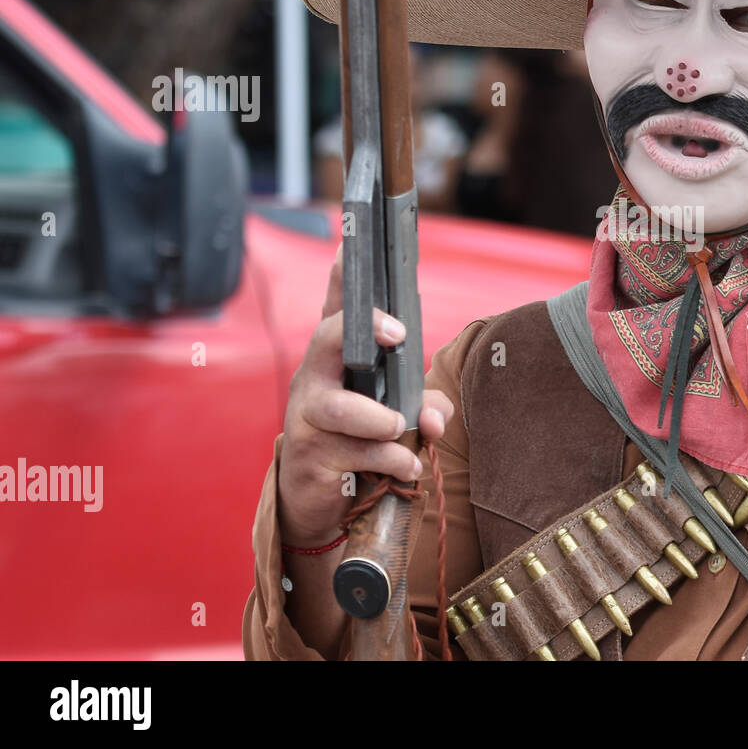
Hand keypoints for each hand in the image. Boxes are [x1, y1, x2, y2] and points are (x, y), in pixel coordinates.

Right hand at [277, 246, 453, 547]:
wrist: (317, 498)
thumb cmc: (360, 439)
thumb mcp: (395, 412)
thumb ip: (423, 404)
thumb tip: (437, 415)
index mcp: (337, 358)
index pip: (336, 307)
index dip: (342, 277)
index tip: (349, 249)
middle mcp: (315, 378)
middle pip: (326, 337)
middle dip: (363, 329)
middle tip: (400, 334)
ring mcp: (308, 416)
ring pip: (340, 407)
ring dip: (379, 417)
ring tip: (401, 427)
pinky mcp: (311, 455)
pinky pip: (355, 453)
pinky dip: (390, 460)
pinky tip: (407, 467)